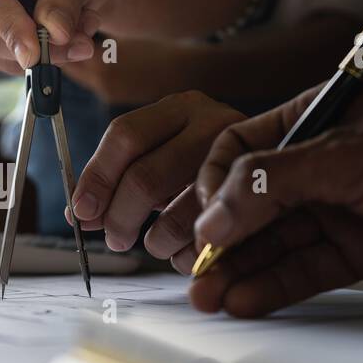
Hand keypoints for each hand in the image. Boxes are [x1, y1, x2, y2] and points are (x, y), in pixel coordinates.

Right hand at [0, 0, 114, 74]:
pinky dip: (40, 58)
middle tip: (80, 45)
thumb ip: (62, 1)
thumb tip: (55, 35)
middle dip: (34, 47)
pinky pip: (6, 62)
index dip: (8, 26)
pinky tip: (63, 38)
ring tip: (81, 31)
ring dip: (44, 54)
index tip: (36, 52)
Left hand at [66, 91, 245, 251]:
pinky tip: (184, 251)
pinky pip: (211, 236)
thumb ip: (119, 179)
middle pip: (146, 176)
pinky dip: (188, 253)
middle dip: (121, 217)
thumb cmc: (204, 162)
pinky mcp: (260, 197)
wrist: (284, 157)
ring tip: (153, 245)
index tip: (81, 211)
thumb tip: (78, 214)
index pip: (124, 135)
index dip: (97, 177)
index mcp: (178, 108)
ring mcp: (241, 160)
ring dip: (157, 240)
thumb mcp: (163, 155)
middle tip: (115, 239)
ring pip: (180, 213)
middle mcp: (211, 122)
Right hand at [188, 80, 362, 315]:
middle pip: (249, 207)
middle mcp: (321, 167)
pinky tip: (246, 300)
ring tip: (209, 297)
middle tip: (193, 275)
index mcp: (312, 123)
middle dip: (218, 242)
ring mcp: (343, 210)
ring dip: (240, 270)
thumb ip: (276, 184)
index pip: (237, 154)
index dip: (211, 191)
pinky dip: (276, 287)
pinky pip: (308, 271)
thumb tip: (216, 216)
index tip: (200, 225)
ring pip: (275, 245)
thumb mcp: (353, 154)